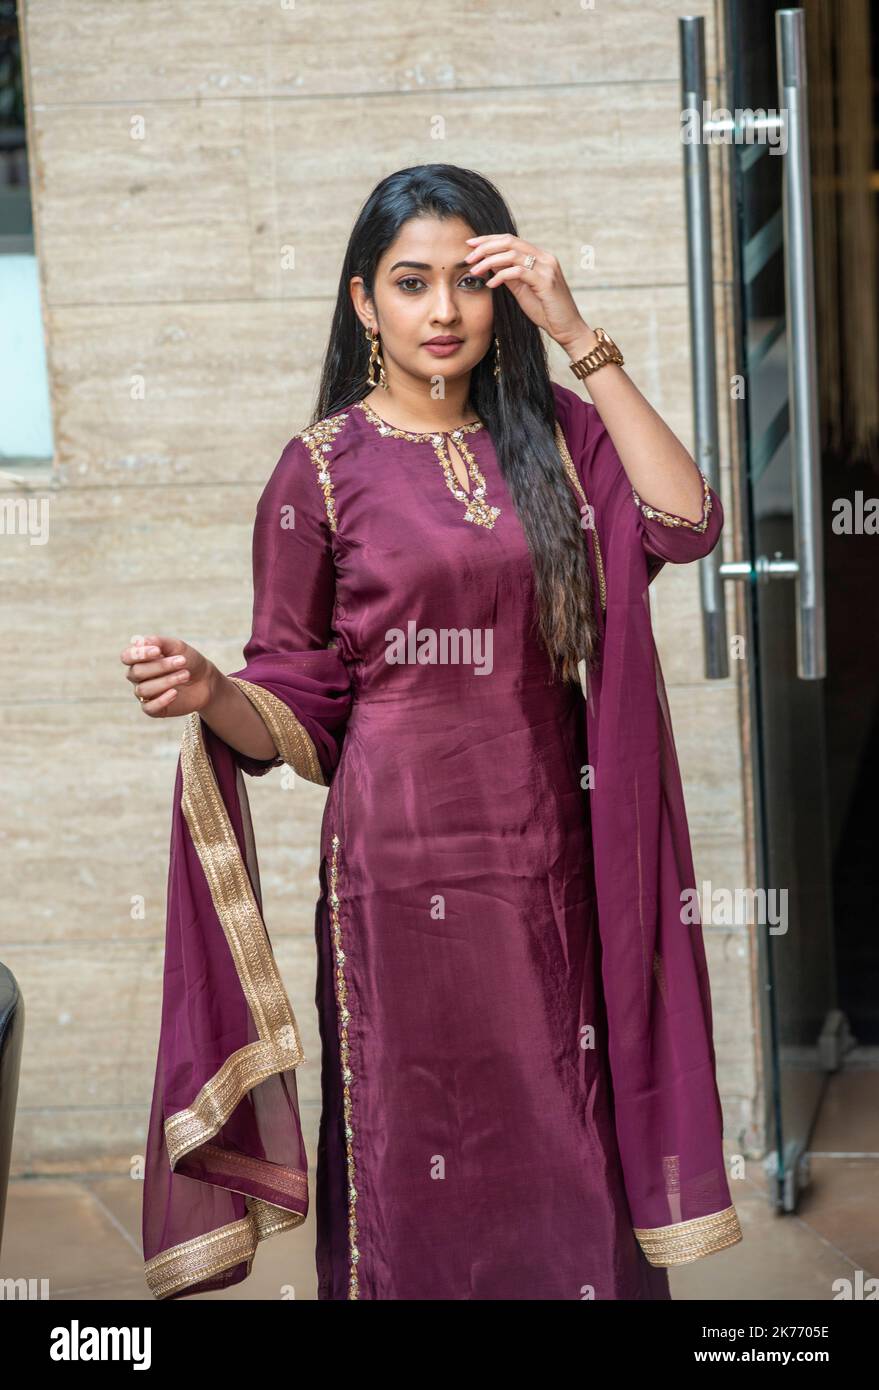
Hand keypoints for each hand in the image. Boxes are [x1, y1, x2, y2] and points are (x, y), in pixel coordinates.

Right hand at [121, 633, 216, 717]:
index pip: (126, 657)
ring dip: (166, 681)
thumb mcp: (177, 646)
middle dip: (160, 666)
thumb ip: (157, 641)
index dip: (138, 654)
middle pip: (137, 672)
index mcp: (140, 660)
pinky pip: (149, 707)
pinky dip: (162, 700)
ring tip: (186, 675)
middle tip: (182, 661)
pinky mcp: (155, 709)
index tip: (158, 651)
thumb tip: (136, 640)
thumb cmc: (188, 660)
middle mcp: (138, 677)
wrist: (206, 680)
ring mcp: (146, 694)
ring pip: (144, 689)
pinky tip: (175, 693)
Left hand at [464, 234, 590, 350]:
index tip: (470, 244)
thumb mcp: (523, 290)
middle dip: (485, 246)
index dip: (489, 239)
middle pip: (510, 242)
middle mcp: (545, 258)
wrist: (568, 328)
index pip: (511, 240)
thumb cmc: (546, 311)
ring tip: (474, 271)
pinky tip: (491, 284)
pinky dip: (501, 275)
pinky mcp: (546, 281)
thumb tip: (490, 263)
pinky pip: (518, 272)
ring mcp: (547, 268)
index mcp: (540, 257)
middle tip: (468, 257)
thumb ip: (509, 275)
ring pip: (512, 254)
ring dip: (489, 261)